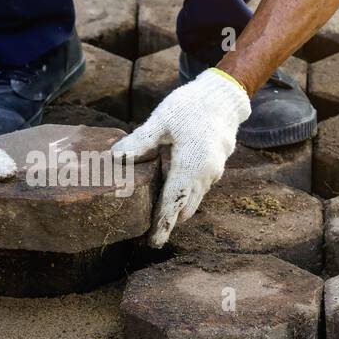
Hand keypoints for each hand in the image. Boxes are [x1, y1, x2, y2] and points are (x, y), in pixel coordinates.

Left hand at [112, 68, 251, 245]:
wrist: (223, 97)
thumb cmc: (191, 106)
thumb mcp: (161, 120)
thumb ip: (140, 141)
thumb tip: (116, 157)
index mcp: (191, 168)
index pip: (173, 204)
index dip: (162, 224)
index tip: (153, 242)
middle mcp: (205, 176)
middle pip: (185, 209)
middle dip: (168, 221)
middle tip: (148, 233)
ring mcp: (212, 173)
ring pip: (193, 200)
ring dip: (177, 209)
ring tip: (157, 217)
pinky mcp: (213, 168)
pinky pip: (198, 189)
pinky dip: (184, 195)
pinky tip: (168, 191)